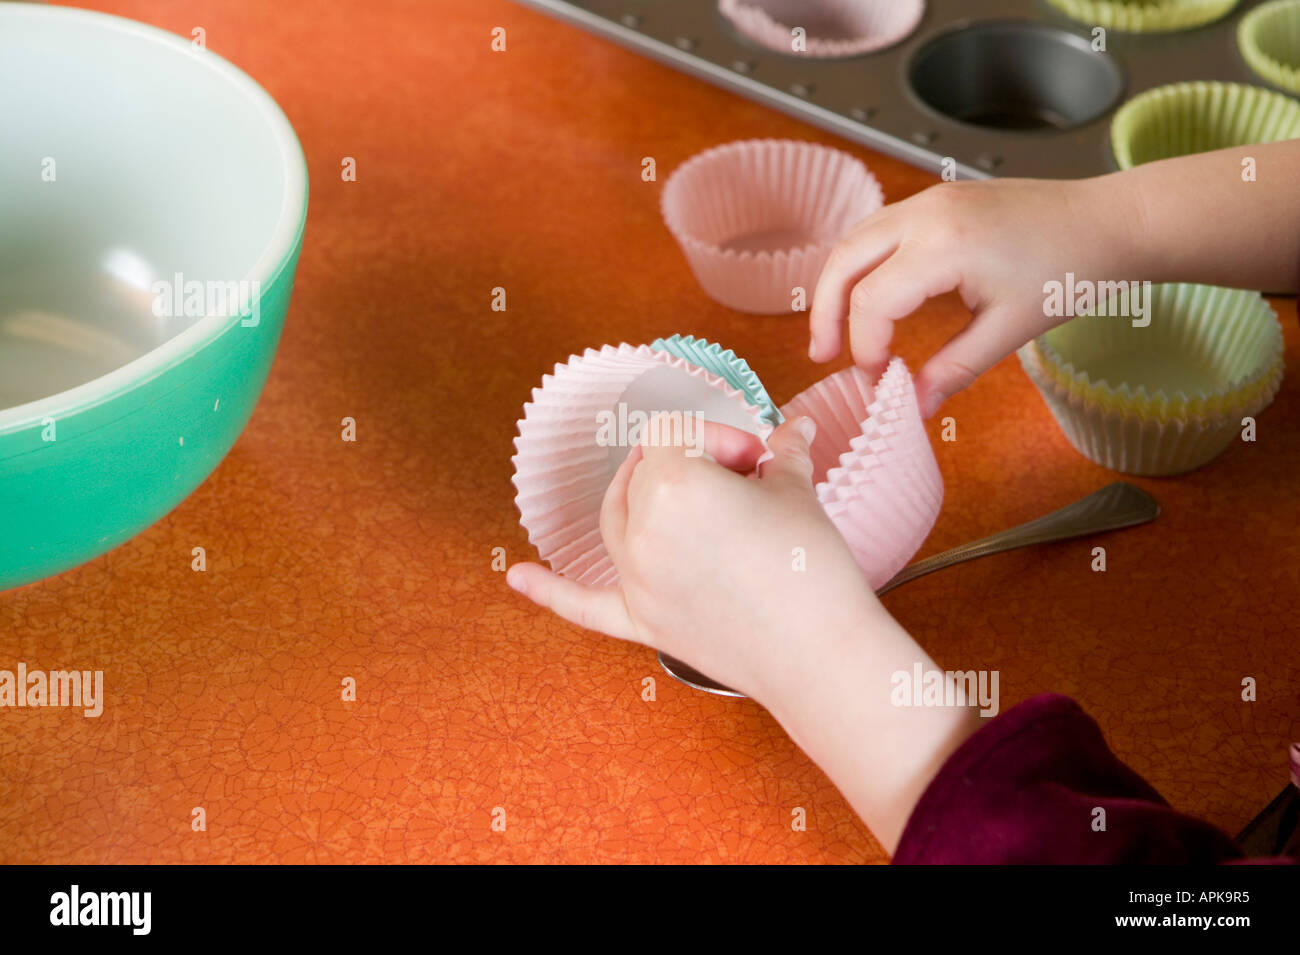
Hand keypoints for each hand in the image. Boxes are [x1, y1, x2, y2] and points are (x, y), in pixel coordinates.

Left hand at [508, 415, 980, 850]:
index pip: (676, 432)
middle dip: (687, 462)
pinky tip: (519, 579)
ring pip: (615, 520)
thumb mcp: (797, 492)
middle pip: (642, 471)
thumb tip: (794, 429)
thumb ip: (783, 453)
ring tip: (680, 495)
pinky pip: (585, 605)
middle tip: (741, 480)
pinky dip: (551, 591)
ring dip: (639, 497)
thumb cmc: (812, 567)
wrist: (822, 654)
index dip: (717, 437)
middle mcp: (641, 530)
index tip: (756, 461)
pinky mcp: (643, 622)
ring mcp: (636, 580)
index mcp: (674, 484)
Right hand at [808, 175, 1140, 416]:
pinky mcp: (936, 199)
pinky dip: (860, 265)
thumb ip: (953, 369)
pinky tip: (866, 298)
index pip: (873, 300)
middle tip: (822, 356)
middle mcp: (927, 213)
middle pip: (844, 261)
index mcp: (945, 245)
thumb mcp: (1010, 330)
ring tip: (834, 332)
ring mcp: (929, 200)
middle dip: (825, 312)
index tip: (878, 379)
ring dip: (837, 285)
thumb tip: (913, 405)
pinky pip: (877, 229)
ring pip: (854, 239)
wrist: (1109, 222)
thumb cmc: (1070, 271)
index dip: (864, 346)